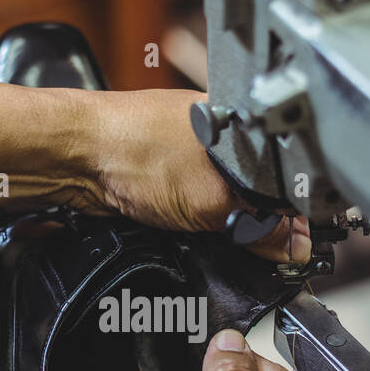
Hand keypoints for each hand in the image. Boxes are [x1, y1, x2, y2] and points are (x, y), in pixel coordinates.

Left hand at [74, 89, 310, 264]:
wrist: (76, 156)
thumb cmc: (135, 149)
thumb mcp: (215, 200)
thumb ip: (260, 227)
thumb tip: (293, 246)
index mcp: (243, 124)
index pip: (287, 176)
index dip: (293, 213)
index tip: (292, 245)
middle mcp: (220, 137)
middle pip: (259, 193)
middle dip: (256, 221)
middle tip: (247, 240)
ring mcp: (191, 156)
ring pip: (227, 203)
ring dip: (223, 224)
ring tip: (207, 226)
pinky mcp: (168, 178)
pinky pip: (199, 208)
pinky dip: (199, 223)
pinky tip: (189, 225)